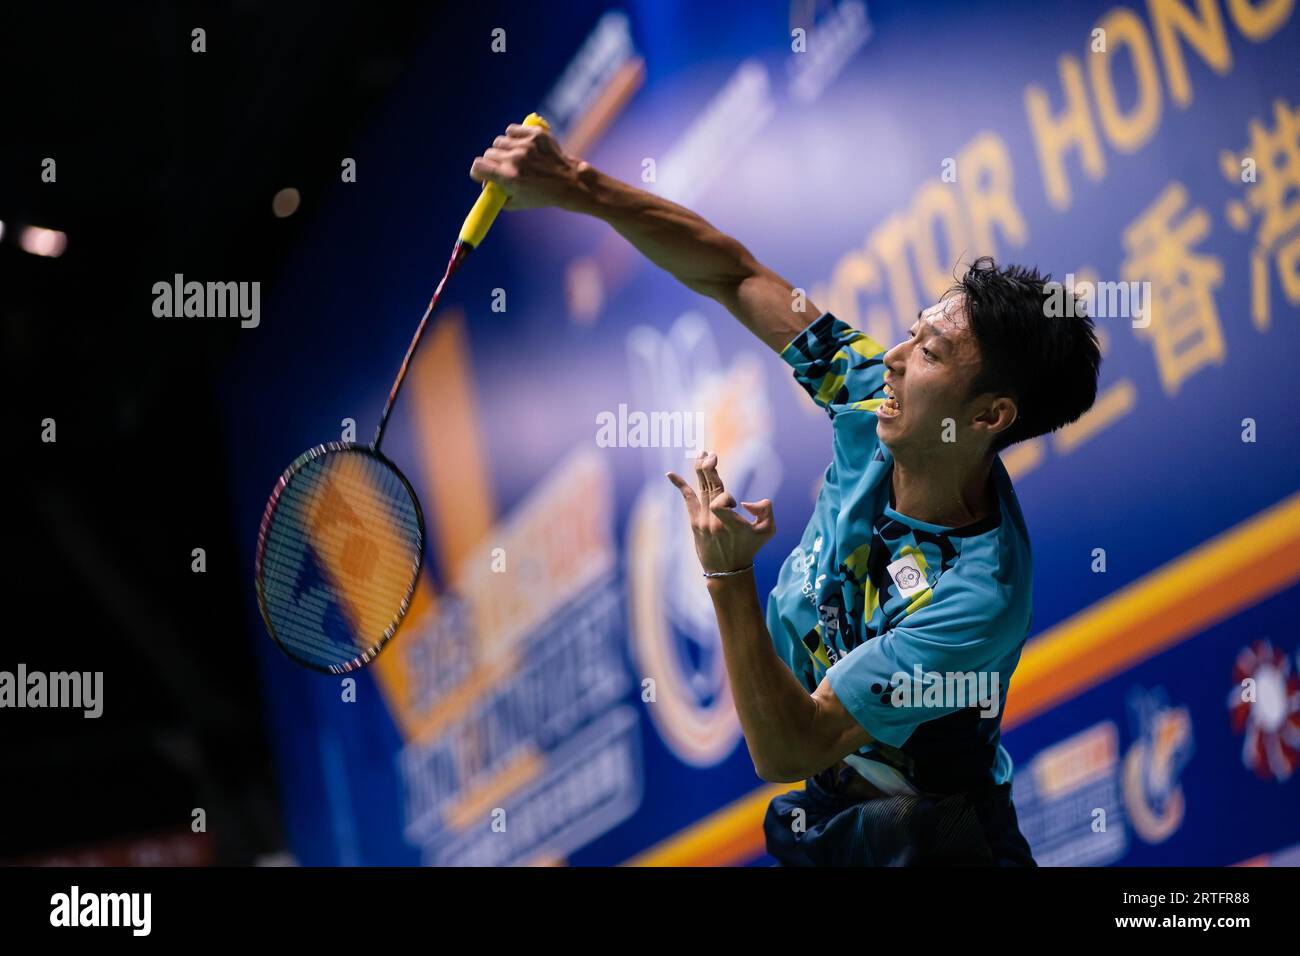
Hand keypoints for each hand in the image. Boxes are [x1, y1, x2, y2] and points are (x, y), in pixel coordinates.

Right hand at [469, 123, 585, 210]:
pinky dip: (514, 136)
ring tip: (514, 157)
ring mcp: (526, 145)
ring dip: (503, 150)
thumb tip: (485, 185)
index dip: (478, 172)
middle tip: (502, 169)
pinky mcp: (535, 135)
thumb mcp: (517, 203)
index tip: (483, 175)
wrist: (570, 183)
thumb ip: (497, 195)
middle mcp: (516, 159)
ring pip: (499, 141)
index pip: (478, 166)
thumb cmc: (542, 196)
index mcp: (509, 177)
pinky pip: (512, 130)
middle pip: (488, 154)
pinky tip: (521, 145)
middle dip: (492, 163)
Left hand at [666, 450, 775, 574]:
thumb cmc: (750, 548)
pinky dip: (680, 485)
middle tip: (710, 453)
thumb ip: (766, 510)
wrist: (727, 571)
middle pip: (709, 488)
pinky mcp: (694, 522)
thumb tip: (746, 502)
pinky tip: (669, 474)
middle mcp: (712, 522)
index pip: (719, 502)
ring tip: (701, 454)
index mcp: (729, 524)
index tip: (737, 504)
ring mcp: (702, 522)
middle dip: (709, 468)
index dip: (726, 497)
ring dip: (700, 470)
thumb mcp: (768, 531)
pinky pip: (688, 499)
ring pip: (700, 490)